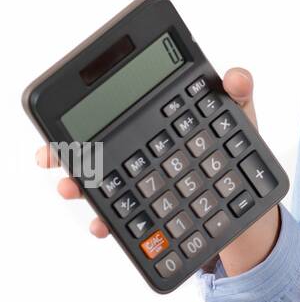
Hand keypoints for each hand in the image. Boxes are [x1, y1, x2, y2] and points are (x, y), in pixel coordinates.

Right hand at [34, 66, 280, 275]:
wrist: (245, 196)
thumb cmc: (233, 147)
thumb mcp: (238, 115)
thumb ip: (239, 91)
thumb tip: (235, 77)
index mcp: (155, 119)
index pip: (116, 111)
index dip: (83, 114)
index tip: (61, 124)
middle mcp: (139, 150)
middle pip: (94, 148)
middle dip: (66, 152)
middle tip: (52, 158)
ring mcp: (141, 182)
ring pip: (100, 184)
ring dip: (79, 186)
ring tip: (71, 189)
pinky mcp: (150, 212)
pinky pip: (123, 219)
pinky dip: (108, 222)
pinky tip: (103, 225)